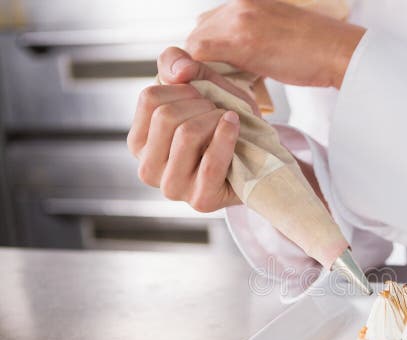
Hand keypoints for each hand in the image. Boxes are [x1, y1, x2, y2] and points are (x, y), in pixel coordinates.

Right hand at [127, 47, 260, 212]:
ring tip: (226, 120)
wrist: (259, 156)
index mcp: (139, 143)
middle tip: (216, 109)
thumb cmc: (224, 121)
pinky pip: (211, 161)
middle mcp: (148, 169)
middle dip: (200, 104)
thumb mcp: (199, 84)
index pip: (149, 98)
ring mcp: (173, 188)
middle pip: (166, 116)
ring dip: (214, 119)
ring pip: (187, 135)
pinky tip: (234, 124)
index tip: (200, 95)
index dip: (182, 88)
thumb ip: (177, 63)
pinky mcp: (200, 201)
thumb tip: (178, 71)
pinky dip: (226, 135)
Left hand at [186, 0, 365, 88]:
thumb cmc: (318, 51)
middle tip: (218, 82)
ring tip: (223, 87)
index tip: (218, 70)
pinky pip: (203, 57)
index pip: (209, 23)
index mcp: (249, 2)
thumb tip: (238, 60)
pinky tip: (225, 89)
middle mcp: (238, 5)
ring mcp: (238, 19)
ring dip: (203, 67)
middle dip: (203, 58)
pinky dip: (206, 75)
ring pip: (196, 45)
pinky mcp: (241, 40)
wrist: (340, 52)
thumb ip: (254, 40)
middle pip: (198, 31)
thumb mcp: (278, 36)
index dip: (208, 50)